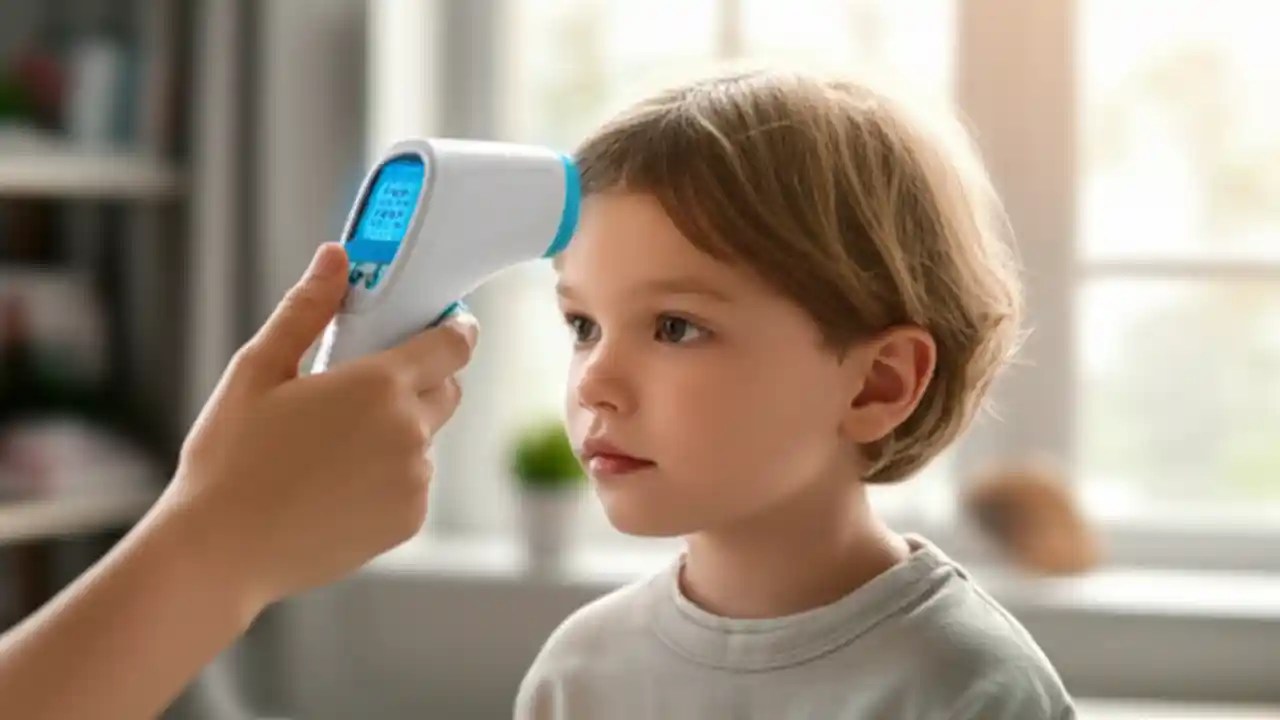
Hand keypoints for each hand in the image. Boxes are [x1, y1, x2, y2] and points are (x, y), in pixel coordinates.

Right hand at [159, 242, 477, 612]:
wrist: (221, 551)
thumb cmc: (230, 457)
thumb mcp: (258, 370)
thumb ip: (306, 309)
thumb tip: (337, 257)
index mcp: (380, 386)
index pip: (453, 345)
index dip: (455, 330)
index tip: (446, 325)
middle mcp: (410, 432)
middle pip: (446, 390)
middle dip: (420, 380)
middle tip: (364, 389)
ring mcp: (414, 481)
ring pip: (425, 440)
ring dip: (397, 432)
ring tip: (332, 447)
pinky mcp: (408, 520)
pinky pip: (412, 483)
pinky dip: (388, 476)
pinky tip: (334, 484)